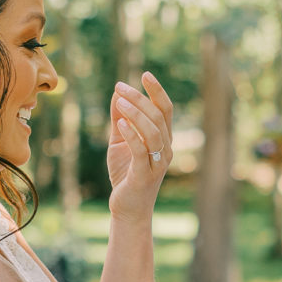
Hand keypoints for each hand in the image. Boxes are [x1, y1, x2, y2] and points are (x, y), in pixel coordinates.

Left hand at [106, 71, 173, 223]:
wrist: (127, 208)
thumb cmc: (125, 174)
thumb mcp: (119, 142)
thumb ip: (119, 118)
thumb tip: (115, 93)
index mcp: (163, 139)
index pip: (165, 109)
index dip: (157, 91)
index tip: (144, 73)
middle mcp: (166, 149)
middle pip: (158, 116)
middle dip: (140, 98)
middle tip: (119, 86)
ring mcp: (157, 163)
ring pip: (153, 132)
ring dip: (136, 113)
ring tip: (119, 101)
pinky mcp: (144, 175)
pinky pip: (141, 151)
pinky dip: (132, 135)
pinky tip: (119, 122)